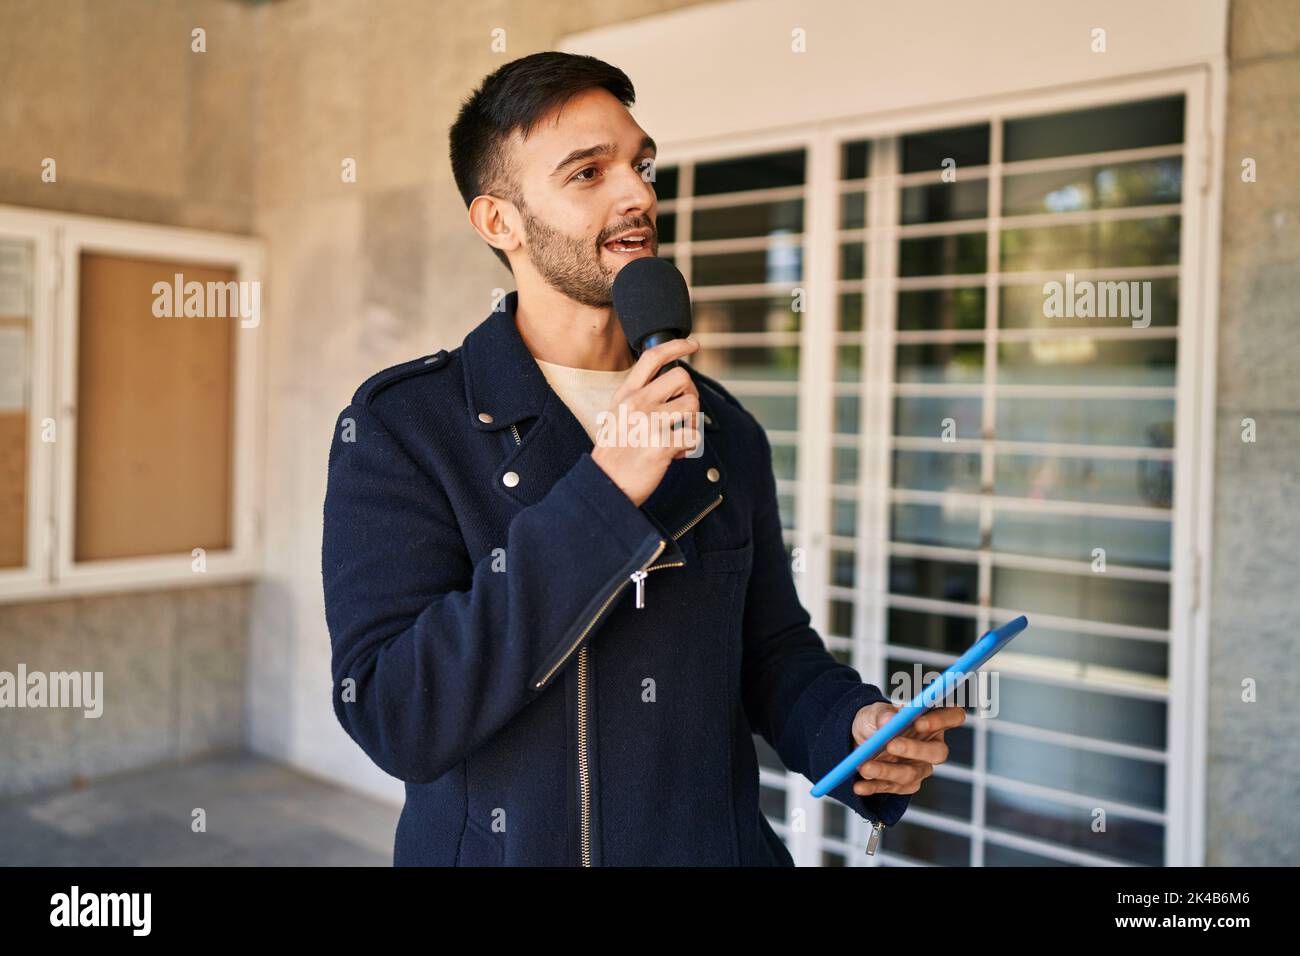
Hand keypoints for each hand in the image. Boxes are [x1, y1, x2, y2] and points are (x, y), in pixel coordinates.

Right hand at [591, 336, 701, 506]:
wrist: (604, 486)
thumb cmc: (614, 455)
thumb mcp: (617, 416)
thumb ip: (638, 399)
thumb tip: (670, 389)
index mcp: (625, 394)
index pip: (652, 357)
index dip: (676, 345)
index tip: (692, 344)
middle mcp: (637, 403)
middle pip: (682, 377)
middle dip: (691, 394)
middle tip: (683, 413)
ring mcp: (649, 422)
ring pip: (692, 405)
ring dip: (693, 423)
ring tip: (678, 437)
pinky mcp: (661, 443)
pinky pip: (693, 436)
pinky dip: (690, 447)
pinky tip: (676, 454)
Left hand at [848, 701, 964, 796]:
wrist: (856, 739)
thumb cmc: (874, 721)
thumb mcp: (873, 712)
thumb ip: (882, 714)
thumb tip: (890, 720)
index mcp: (932, 720)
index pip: (953, 716)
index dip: (942, 720)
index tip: (919, 722)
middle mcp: (932, 746)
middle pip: (938, 752)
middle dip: (914, 749)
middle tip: (891, 745)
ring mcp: (920, 768)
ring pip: (912, 773)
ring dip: (887, 770)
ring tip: (864, 767)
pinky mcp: (905, 785)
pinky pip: (893, 788)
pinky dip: (874, 787)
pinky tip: (860, 786)